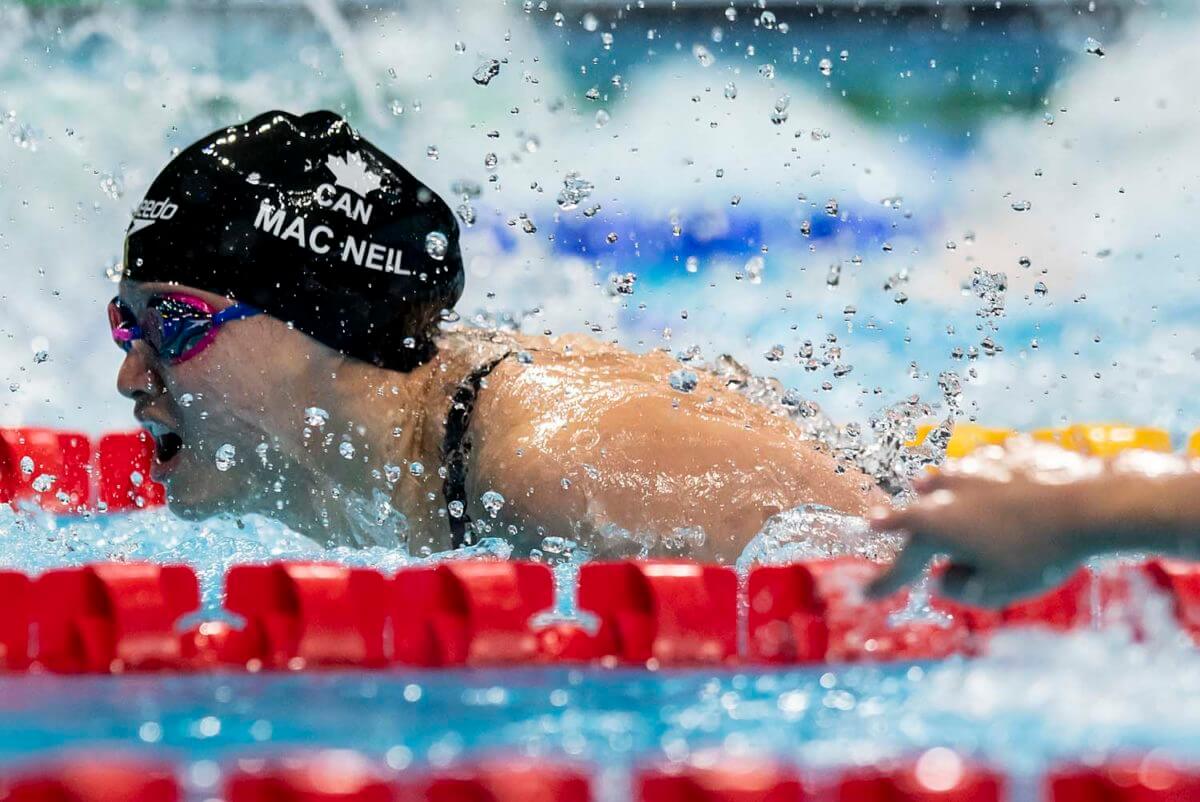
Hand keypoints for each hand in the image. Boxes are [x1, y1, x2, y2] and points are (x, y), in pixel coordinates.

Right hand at [865, 468, 1110, 607]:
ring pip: (942, 480)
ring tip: (925, 490)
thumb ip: (960, 590)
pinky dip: (980, 479)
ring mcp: (973, 467)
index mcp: (934, 527)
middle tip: (877, 523)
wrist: (1091, 503)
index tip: (866, 594)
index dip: (883, 582)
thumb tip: (941, 578)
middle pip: (912, 509)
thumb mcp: (998, 591)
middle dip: (895, 521)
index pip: (901, 562)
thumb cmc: (1040, 554)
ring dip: (933, 491)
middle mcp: (943, 491)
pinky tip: (992, 485)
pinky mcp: (1004, 454)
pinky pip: (982, 467)